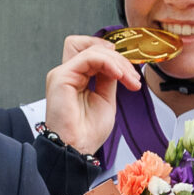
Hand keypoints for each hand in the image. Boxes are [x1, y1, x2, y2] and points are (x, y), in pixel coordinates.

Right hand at [42, 35, 139, 155]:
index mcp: (75, 79)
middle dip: (117, 56)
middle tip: (132, 76)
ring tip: (129, 79)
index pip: (92, 52)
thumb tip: (116, 63)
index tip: (130, 72)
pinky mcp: (61, 76)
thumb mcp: (106, 98)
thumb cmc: (87, 132)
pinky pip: (89, 57)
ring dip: (117, 61)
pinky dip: (108, 63)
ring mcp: (62, 74)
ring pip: (93, 49)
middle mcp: (66, 74)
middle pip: (92, 45)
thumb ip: (108, 78)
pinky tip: (119, 75)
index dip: (112, 55)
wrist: (77, 148)